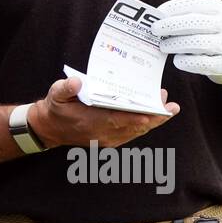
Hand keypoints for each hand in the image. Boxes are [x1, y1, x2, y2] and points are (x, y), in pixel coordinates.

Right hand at [28, 77, 178, 148]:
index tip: (151, 114)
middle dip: (153, 117)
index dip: (134, 118)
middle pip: (132, 127)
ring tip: (169, 108)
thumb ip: (65, 87)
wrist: (51, 129)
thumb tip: (76, 82)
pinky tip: (157, 116)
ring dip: (153, 121)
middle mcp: (101, 134)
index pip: (115, 120)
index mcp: (88, 122)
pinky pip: (132, 134)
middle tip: (170, 106)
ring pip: (135, 132)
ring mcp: (107, 139)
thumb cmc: (56, 108)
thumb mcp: (55, 94)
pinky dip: (145, 126)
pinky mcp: (111, 141)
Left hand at [151, 0, 221, 86]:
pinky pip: (202, 63)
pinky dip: (186, 62)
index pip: (195, 2)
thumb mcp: (207, 19)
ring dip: (175, 44)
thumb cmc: (212, 35)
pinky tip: (177, 60)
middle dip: (171, 25)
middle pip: (194, 22)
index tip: (158, 12)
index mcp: (221, 9)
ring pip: (197, 42)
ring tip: (163, 46)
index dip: (174, 6)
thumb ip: (186, 16)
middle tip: (155, 30)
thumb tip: (156, 18)